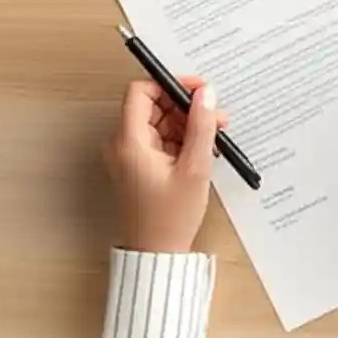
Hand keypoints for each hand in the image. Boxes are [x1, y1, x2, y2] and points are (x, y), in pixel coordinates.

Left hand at [103, 77, 226, 252]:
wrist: (157, 253)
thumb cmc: (171, 217)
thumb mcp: (194, 167)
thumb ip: (201, 126)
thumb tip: (206, 94)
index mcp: (129, 141)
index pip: (141, 92)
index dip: (170, 84)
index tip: (198, 90)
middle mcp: (123, 144)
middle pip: (152, 106)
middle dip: (185, 107)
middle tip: (215, 116)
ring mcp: (129, 155)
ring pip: (158, 123)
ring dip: (186, 124)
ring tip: (215, 136)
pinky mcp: (138, 166)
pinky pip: (159, 140)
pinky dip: (181, 140)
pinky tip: (203, 150)